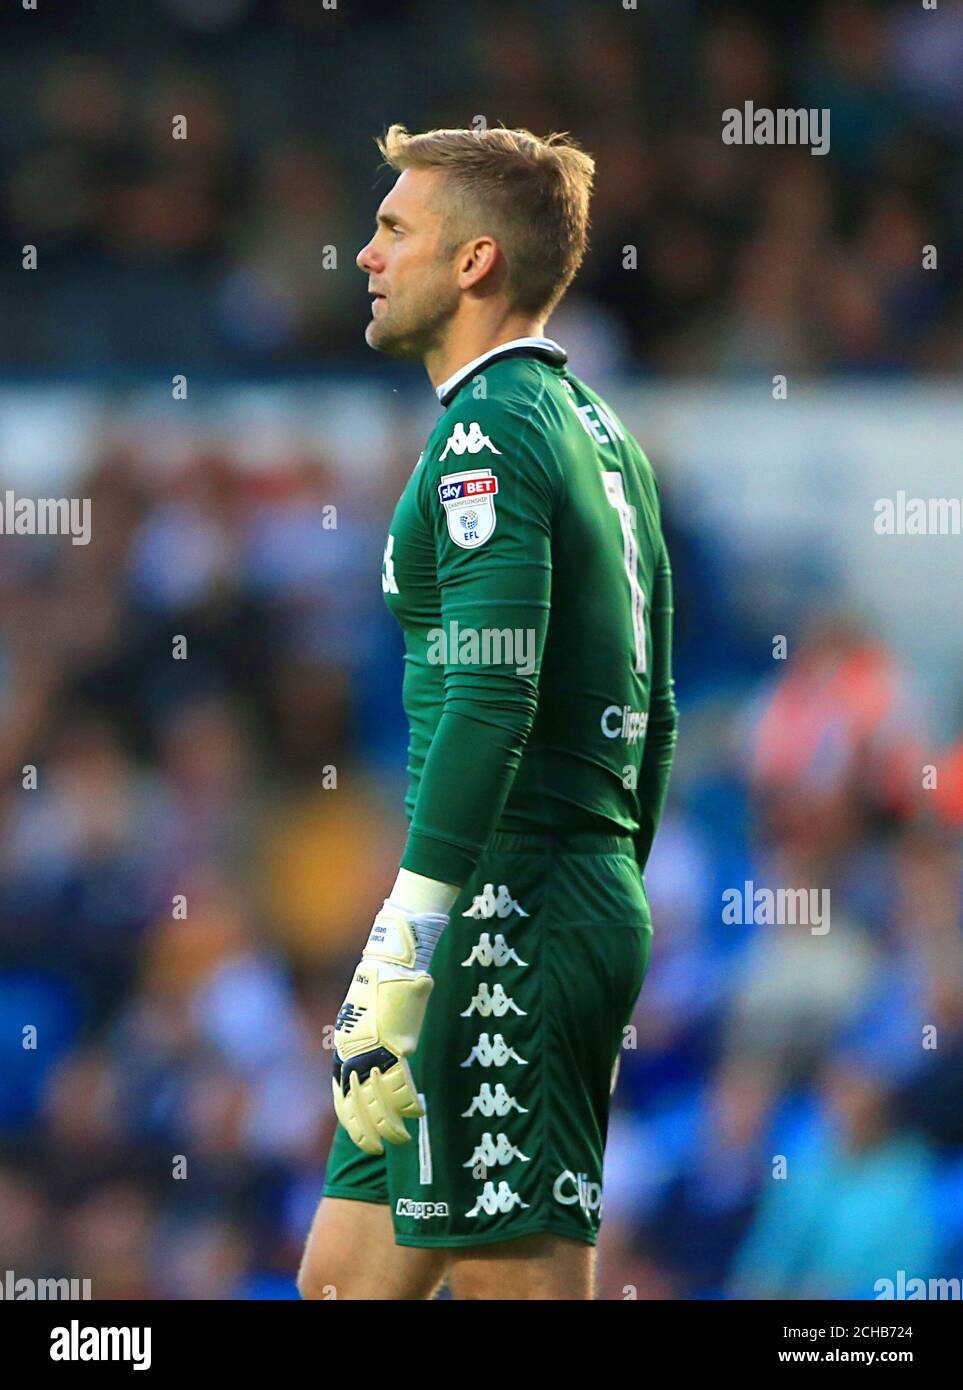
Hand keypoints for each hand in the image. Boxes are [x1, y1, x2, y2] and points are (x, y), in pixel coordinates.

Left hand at [331, 903, 446, 1153]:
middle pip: (358, 1103)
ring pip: (379, 1100)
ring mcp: (374, 1050)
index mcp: (344, 1047)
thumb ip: (367, 1041)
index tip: (359, 1137)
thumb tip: (377, 1058)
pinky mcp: (396, 1045)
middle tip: (377, 1150)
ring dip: (390, 1123)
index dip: (351, 1119)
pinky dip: (409, 1102)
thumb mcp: (365, 1017)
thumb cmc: (380, 988)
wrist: (389, 963)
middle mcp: (353, 1052)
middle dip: (368, 1130)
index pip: (342, 1094)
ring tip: (400, 1140)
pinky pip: (400, 1083)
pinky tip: (418, 1114)